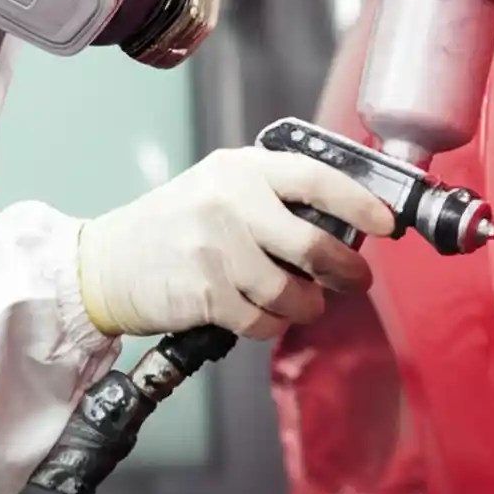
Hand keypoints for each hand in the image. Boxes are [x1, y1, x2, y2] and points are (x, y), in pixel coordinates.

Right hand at [76, 147, 395, 338]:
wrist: (106, 261)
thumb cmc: (176, 224)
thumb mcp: (222, 188)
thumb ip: (275, 196)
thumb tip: (344, 222)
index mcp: (241, 168)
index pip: (316, 178)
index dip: (359, 202)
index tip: (387, 222)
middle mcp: (229, 202)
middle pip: (312, 245)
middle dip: (346, 270)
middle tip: (356, 279)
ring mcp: (214, 248)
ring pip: (291, 291)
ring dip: (307, 305)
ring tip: (304, 303)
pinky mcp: (204, 292)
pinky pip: (262, 320)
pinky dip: (272, 324)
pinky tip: (264, 315)